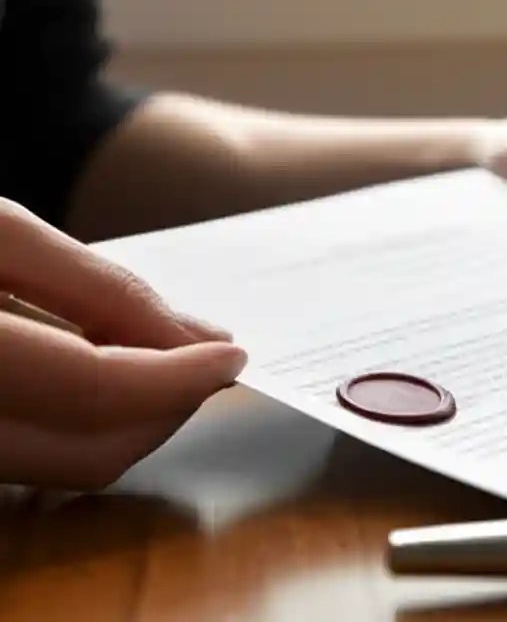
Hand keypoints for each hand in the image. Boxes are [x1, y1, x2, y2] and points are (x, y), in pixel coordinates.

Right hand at [0, 199, 244, 489]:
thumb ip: (98, 288)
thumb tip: (197, 339)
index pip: (96, 390)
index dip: (181, 376)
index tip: (235, 352)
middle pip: (87, 452)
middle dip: (166, 409)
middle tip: (206, 360)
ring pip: (57, 468)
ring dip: (130, 423)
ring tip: (161, 362)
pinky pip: (21, 459)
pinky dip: (77, 427)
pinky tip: (100, 376)